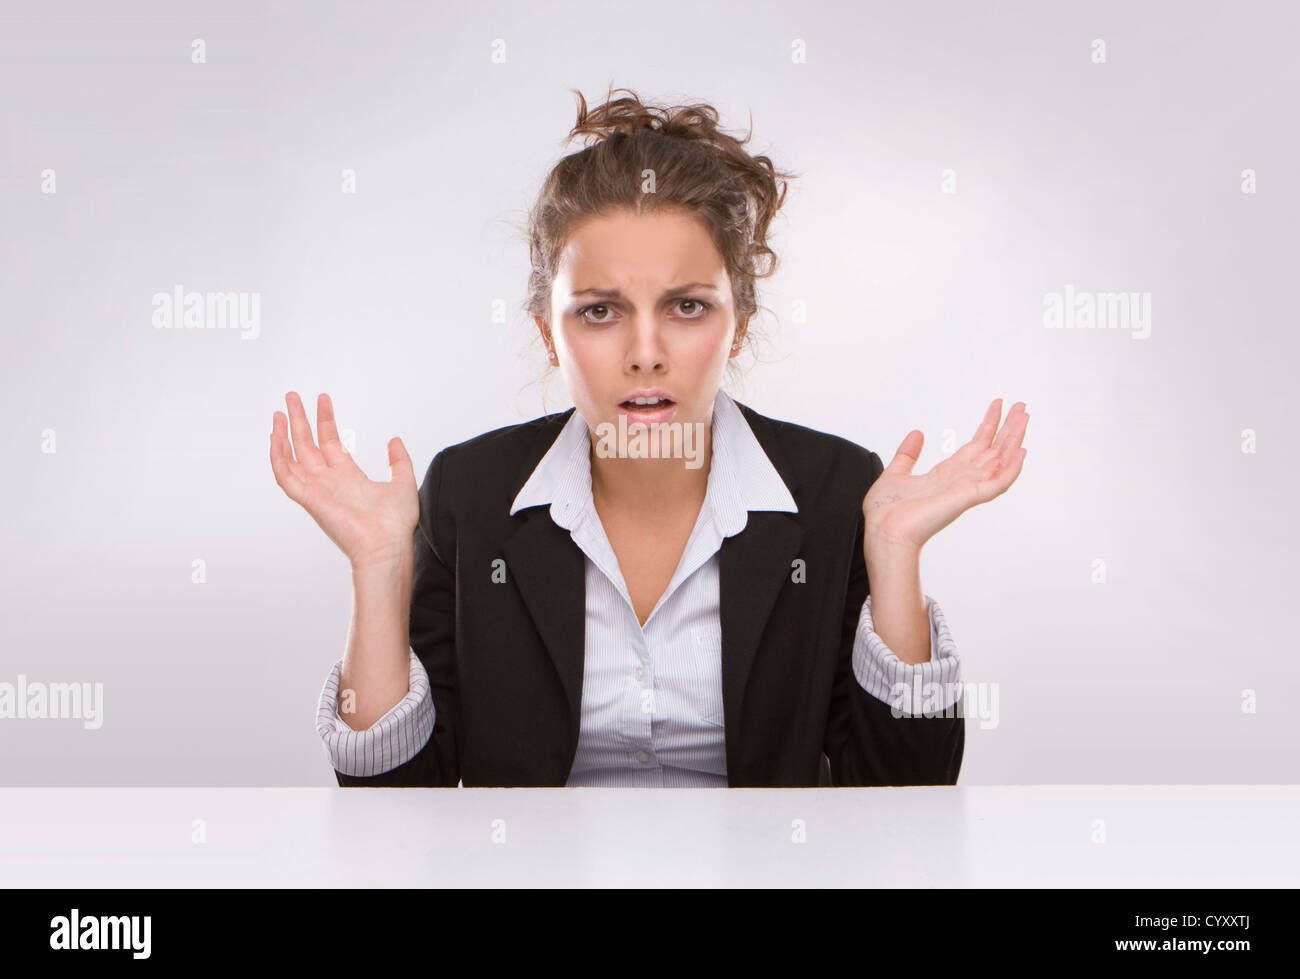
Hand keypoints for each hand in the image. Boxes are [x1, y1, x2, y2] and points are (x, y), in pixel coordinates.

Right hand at [269, 391, 418, 569]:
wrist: (388, 546)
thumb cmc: (395, 524)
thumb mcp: (403, 482)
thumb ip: (399, 461)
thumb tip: (395, 440)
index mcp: (348, 477)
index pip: (330, 442)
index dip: (325, 420)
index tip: (323, 399)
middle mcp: (329, 482)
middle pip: (308, 444)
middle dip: (299, 420)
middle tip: (292, 396)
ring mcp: (317, 490)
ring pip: (292, 457)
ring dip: (284, 435)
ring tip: (280, 412)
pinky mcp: (309, 499)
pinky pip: (286, 476)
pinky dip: (277, 457)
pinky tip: (275, 437)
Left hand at [863, 399, 1028, 551]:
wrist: (883, 532)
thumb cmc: (886, 514)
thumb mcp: (895, 473)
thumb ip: (907, 454)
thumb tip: (917, 434)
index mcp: (945, 476)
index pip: (974, 446)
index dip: (987, 426)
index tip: (998, 407)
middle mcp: (959, 481)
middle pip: (991, 450)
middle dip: (1007, 427)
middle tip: (1021, 406)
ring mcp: (966, 489)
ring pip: (998, 461)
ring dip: (1013, 439)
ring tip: (1024, 417)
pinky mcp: (967, 497)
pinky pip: (996, 483)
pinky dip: (1011, 469)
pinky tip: (1021, 451)